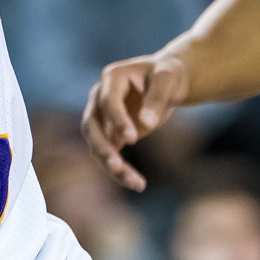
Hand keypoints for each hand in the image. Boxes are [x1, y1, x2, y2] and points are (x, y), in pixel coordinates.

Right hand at [80, 53, 190, 191]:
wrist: (167, 81)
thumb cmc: (168, 75)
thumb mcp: (168, 80)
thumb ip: (157, 98)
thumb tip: (146, 124)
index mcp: (112, 77)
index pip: (107, 101)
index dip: (117, 119)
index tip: (133, 139)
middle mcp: (100, 97)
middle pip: (91, 124)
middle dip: (102, 146)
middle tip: (117, 165)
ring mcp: (103, 117)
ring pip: (97, 144)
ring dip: (111, 165)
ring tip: (136, 183)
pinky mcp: (110, 134)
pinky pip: (109, 154)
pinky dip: (120, 171)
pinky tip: (138, 184)